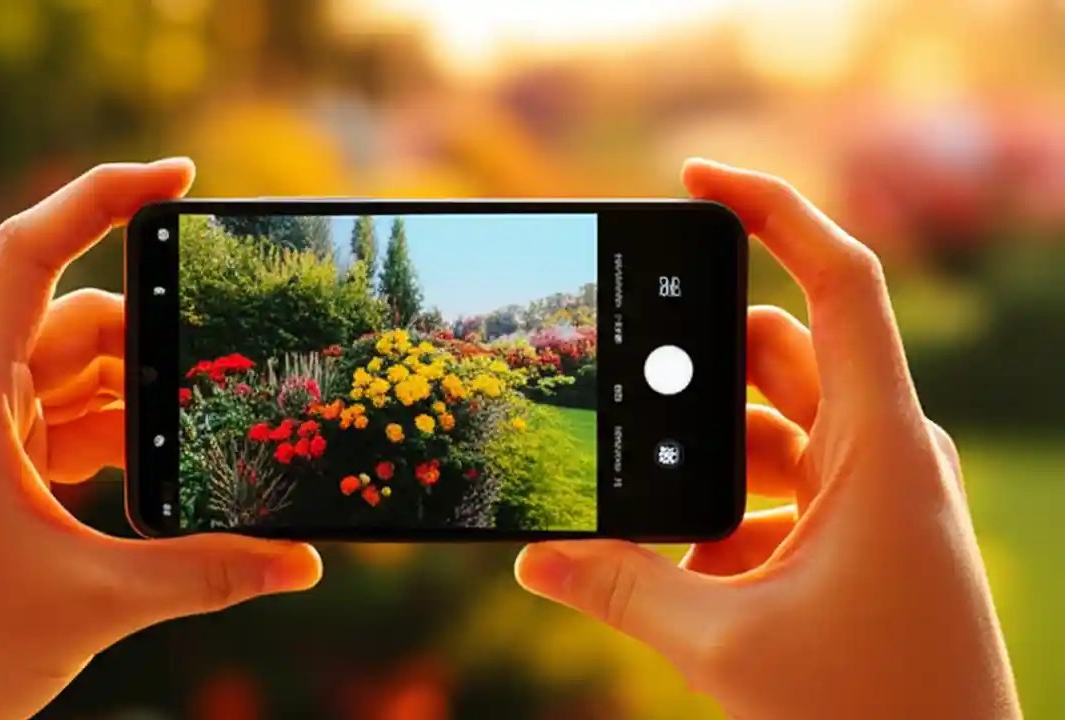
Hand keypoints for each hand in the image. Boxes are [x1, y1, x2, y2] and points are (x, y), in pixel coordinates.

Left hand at [0, 160, 321, 719]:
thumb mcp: (91, 603)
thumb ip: (207, 571)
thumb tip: (304, 563)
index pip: (30, 253)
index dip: (103, 196)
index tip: (180, 179)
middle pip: (73, 326)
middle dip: (156, 343)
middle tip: (235, 359)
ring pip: (68, 382)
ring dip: (136, 400)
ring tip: (207, 426)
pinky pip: (54, 428)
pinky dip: (109, 438)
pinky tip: (160, 465)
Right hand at [515, 160, 1019, 718]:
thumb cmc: (871, 715)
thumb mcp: (726, 647)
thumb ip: (619, 591)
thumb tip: (530, 558)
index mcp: (880, 447)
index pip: (838, 281)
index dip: (772, 210)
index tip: (693, 181)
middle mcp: (884, 452)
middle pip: (777, 356)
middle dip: (692, 372)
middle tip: (614, 385)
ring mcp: (874, 495)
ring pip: (769, 430)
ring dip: (700, 459)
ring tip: (634, 499)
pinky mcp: (858, 535)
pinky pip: (777, 491)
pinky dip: (723, 513)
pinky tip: (678, 571)